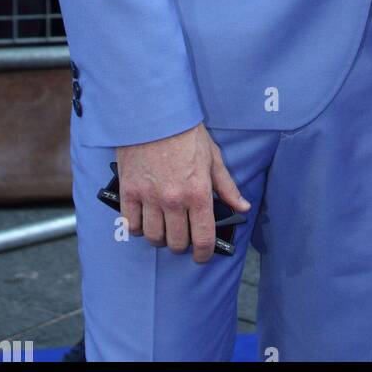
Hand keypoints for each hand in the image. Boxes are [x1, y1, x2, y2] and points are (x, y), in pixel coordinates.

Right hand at [116, 122, 250, 263]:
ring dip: (160, 239)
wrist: (154, 114)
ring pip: (153, 238)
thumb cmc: (186, 134)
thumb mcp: (213, 157)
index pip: (203, 238)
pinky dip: (137, 228)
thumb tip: (242, 207)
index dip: (205, 254)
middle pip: (177, 243)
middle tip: (184, 238)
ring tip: (165, 229)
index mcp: (198, 193)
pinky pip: (131, 225)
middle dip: (183, 246)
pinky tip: (145, 221)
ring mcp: (149, 198)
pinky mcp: (129, 193)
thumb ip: (227, 186)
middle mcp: (174, 200)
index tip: (203, 256)